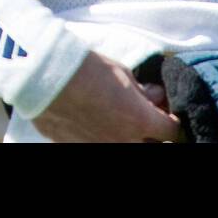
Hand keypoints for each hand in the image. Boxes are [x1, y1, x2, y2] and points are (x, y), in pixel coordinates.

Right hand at [30, 51, 181, 141]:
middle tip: (142, 117)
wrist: (45, 77)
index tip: (164, 112)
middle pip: (153, 145)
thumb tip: (155, 96)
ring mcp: (101, 148)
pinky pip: (98, 145)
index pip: (172, 131)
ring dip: (127, 136)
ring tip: (115, 118)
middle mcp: (125, 141)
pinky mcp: (79, 148)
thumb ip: (142, 90)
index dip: (170, 119)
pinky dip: (101, 137)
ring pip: (125, 146)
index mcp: (140, 120)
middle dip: (151, 133)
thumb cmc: (85, 69)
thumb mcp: (121, 72)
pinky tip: (94, 121)